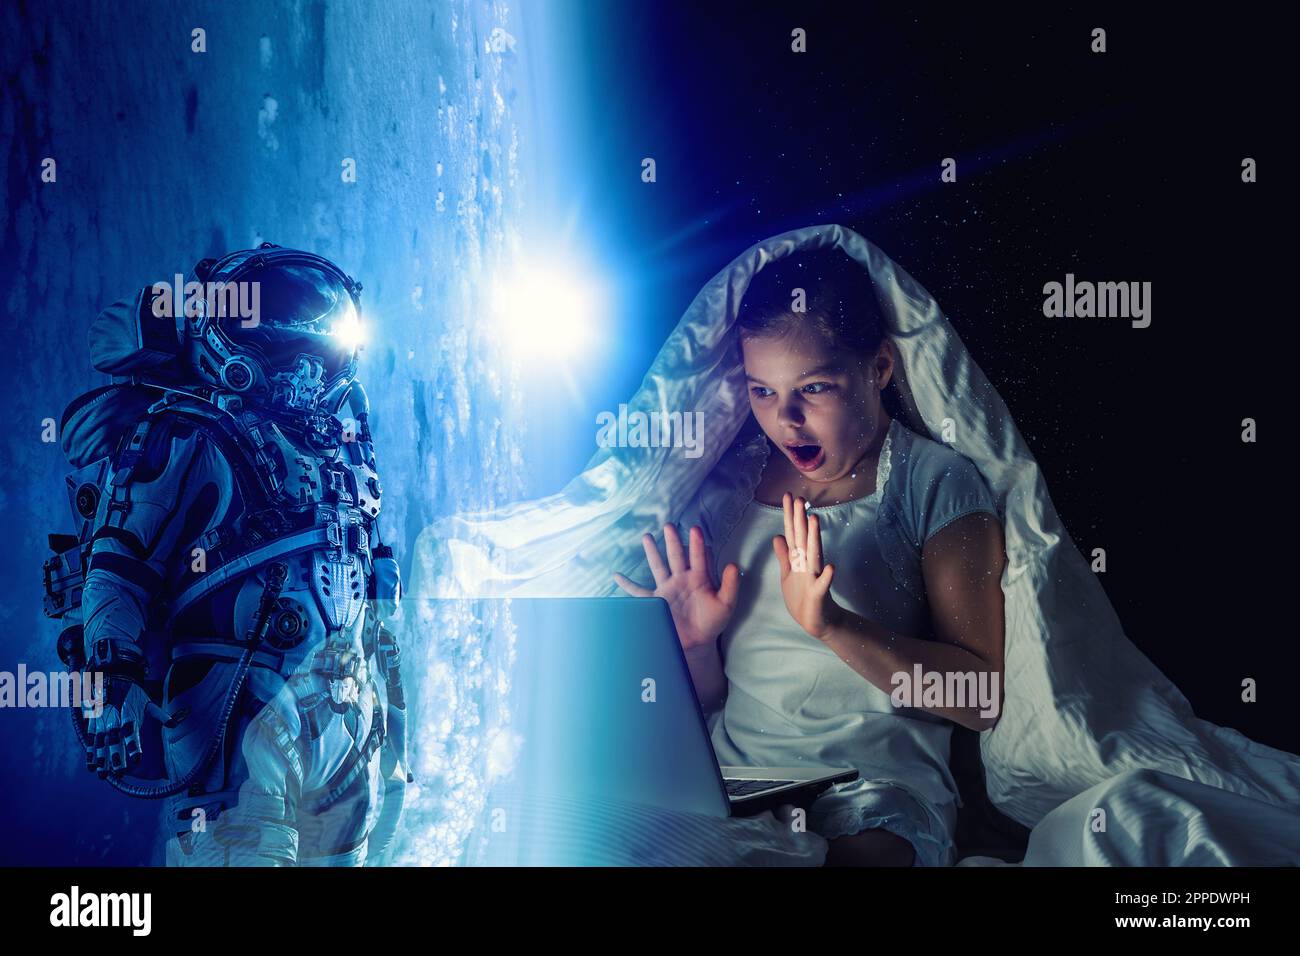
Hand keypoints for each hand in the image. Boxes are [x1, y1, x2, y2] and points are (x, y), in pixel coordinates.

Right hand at [84, 676, 152, 777]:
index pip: (131, 733)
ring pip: (100, 743)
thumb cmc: (134, 696)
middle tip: (119, 772)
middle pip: (114, 741)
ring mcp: (102, 723)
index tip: (137, 760)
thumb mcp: (149, 703)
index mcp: (129, 716)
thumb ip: (161, 715)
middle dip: (116, 757)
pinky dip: (91, 754)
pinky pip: (91, 740)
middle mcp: (114, 720)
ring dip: (101, 759)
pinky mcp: (93, 724)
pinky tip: (91, 767)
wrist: (112, 680)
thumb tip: (174, 724)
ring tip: (103, 775)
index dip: (133, 746)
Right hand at [613, 523, 740, 651]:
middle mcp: (681, 579)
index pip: (699, 557)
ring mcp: (667, 588)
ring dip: (652, 552)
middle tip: (669, 525)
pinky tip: (617, 575)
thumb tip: (734, 565)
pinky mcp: (656, 601)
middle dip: (673, 541)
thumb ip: (730, 585)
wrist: (697, 641)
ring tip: (647, 537)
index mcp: (699, 578)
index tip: (696, 529)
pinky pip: (638, 591)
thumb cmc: (713, 621)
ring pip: (658, 566)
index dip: (697, 544)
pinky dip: (627, 585)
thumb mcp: (726, 604)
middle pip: (676, 556)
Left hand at [772, 493, 843, 640]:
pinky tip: (831, 566)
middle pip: (802, 538)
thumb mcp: (788, 574)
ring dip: (814, 537)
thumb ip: (784, 556)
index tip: (788, 495)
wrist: (817, 620)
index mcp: (798, 558)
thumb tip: (777, 536)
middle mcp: (807, 563)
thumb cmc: (802, 596)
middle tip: (800, 498)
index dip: (789, 515)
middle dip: (800, 519)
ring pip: (813, 554)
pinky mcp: (818, 593)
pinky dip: (827, 576)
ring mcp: (814, 577)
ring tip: (815, 519)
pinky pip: (823, 584)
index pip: (792, 533)